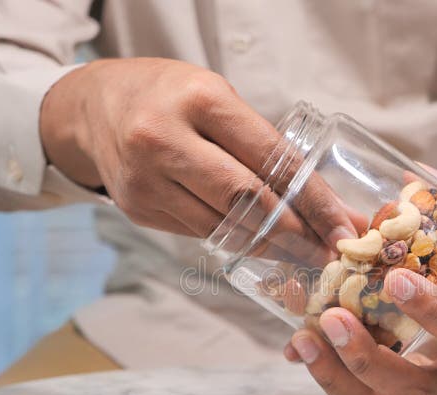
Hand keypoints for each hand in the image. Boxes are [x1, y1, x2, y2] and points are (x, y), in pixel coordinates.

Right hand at [40, 58, 355, 249]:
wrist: (92, 107)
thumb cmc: (170, 96)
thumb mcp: (218, 98)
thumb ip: (264, 145)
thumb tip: (328, 200)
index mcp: (201, 100)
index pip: (271, 159)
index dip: (314, 200)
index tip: (344, 228)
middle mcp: (166, 139)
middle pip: (247, 201)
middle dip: (297, 234)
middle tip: (329, 254)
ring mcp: (147, 179)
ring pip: (224, 227)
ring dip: (271, 247)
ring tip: (304, 256)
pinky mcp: (137, 208)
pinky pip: (200, 233)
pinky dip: (237, 243)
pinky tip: (262, 248)